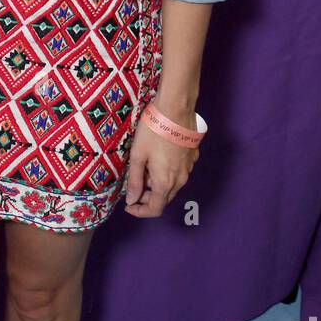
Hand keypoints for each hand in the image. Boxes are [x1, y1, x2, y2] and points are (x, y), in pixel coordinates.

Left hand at [123, 104, 200, 219]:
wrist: (176, 109)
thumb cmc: (153, 131)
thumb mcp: (138, 154)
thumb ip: (134, 179)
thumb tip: (131, 200)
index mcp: (165, 183)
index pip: (154, 209)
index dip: (140, 211)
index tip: (128, 205)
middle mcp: (180, 180)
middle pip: (164, 198)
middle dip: (147, 197)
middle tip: (134, 183)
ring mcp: (189, 169)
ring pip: (172, 186)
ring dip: (157, 184)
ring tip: (144, 167)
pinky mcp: (192, 157)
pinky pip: (178, 173)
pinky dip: (167, 173)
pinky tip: (158, 158)